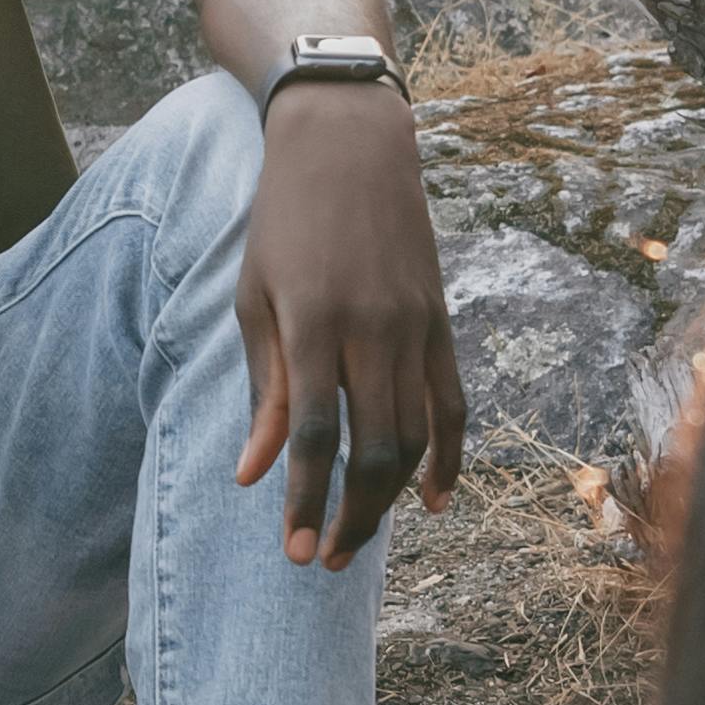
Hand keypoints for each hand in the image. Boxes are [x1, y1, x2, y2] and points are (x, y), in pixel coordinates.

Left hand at [237, 78, 460, 567]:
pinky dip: (448, 457)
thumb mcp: (254, 297)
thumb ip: (262, 388)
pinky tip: (433, 501)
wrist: (348, 144)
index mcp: (313, 323)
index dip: (305, 501)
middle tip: (325, 560)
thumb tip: (251, 475)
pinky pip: (453, 403)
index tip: (293, 550)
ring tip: (358, 538)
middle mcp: (372, 330)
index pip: (312, 437)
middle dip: (352, 517)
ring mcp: (415, 326)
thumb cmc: (283, 221)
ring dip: (390, 500)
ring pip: (416, 436)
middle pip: (374, 451)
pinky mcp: (440, 322)